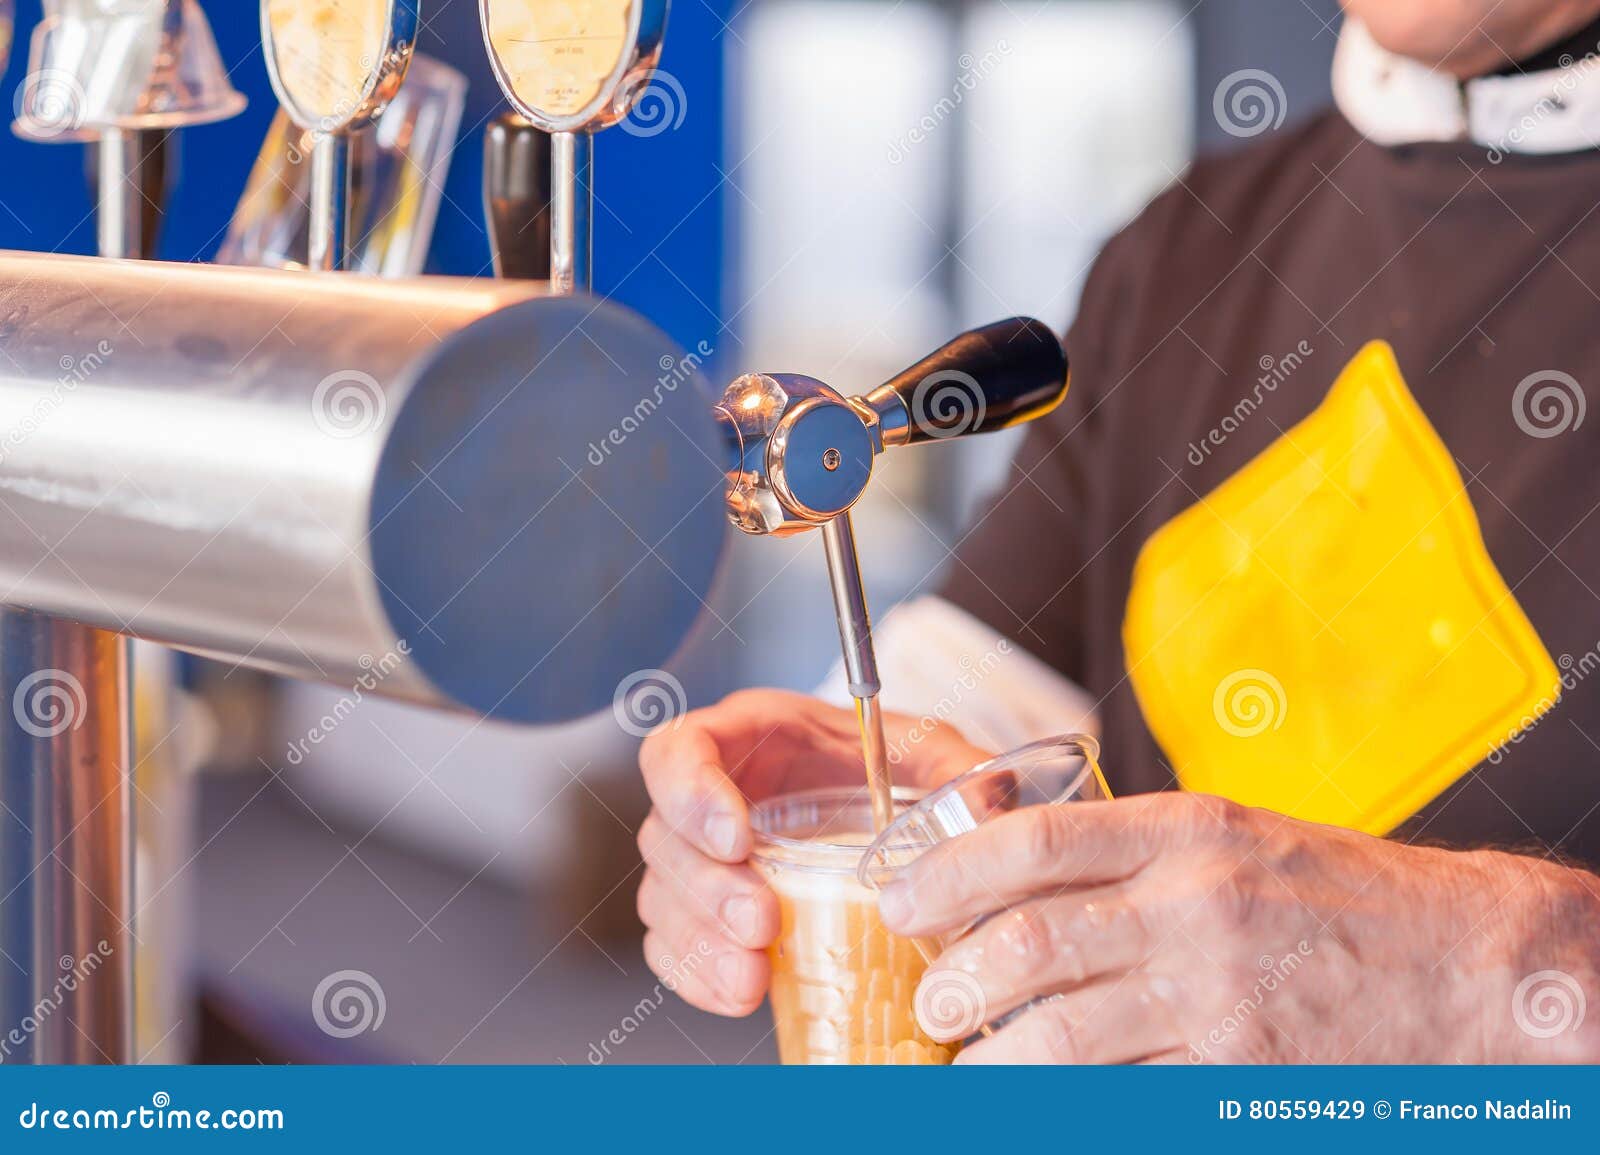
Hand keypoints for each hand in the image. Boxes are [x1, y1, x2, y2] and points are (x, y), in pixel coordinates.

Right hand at [635, 688, 993, 1015]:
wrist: (888, 809)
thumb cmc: (892, 767)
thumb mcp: (932, 753)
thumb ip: (961, 768)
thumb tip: (995, 800)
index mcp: (751, 735)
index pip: (679, 749)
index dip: (692, 791)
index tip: (737, 838)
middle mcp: (716, 793)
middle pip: (665, 834)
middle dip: (706, 885)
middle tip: (762, 922)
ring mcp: (705, 857)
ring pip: (663, 897)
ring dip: (700, 941)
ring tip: (753, 975)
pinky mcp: (709, 914)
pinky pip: (674, 947)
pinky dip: (699, 976)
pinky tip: (743, 994)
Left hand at [879, 791, 1599, 1063]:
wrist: (1474, 967)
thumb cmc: (1350, 895)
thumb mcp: (1240, 838)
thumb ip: (1137, 851)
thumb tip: (1020, 866)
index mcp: (1189, 831)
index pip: (1034, 841)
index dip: (948, 872)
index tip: (904, 898)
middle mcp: (1195, 906)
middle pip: (1029, 941)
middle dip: (956, 976)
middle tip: (928, 995)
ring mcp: (1218, 997)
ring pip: (1060, 1033)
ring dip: (992, 1053)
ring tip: (965, 1058)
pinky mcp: (1238, 1074)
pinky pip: (1122, 1092)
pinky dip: (1066, 1098)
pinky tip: (1037, 1095)